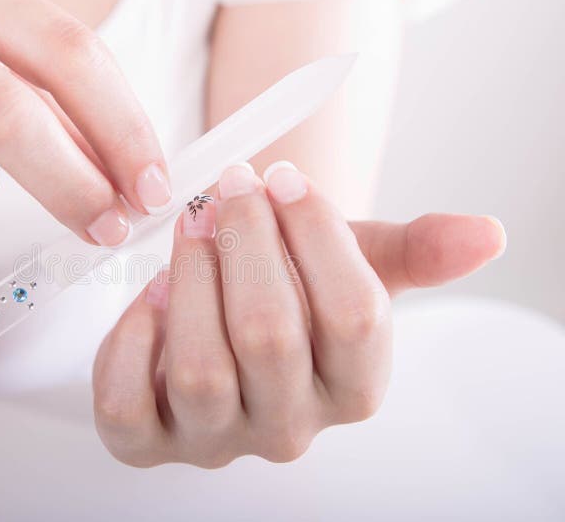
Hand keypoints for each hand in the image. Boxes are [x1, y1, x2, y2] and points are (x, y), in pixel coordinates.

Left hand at [93, 162, 504, 467]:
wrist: (228, 314)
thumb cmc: (293, 285)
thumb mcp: (355, 262)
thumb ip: (416, 252)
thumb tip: (488, 234)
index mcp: (353, 387)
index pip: (355, 316)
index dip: (317, 233)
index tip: (281, 176)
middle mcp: (289, 427)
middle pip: (271, 337)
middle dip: (246, 242)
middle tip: (228, 186)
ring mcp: (214, 440)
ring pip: (201, 371)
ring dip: (191, 279)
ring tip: (189, 226)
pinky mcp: (147, 441)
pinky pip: (128, 410)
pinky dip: (131, 343)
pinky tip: (147, 297)